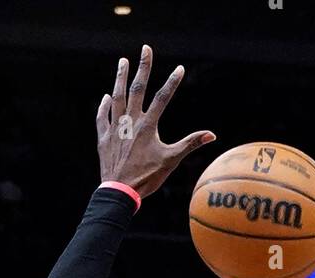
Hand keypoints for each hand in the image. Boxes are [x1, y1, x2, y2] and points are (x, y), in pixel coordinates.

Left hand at [97, 44, 214, 198]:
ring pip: (117, 97)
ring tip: (122, 62)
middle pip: (137, 89)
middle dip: (143, 67)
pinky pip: (103, 118)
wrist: (120, 192)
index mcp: (147, 126)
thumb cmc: (147, 178)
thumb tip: (212, 135)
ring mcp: (115, 129)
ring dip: (120, 78)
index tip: (180, 68)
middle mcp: (130, 122)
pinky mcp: (103, 139)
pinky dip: (104, 106)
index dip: (172, 82)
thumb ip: (190, 144)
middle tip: (146, 49)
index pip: (163, 98)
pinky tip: (106, 97)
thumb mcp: (171, 161)